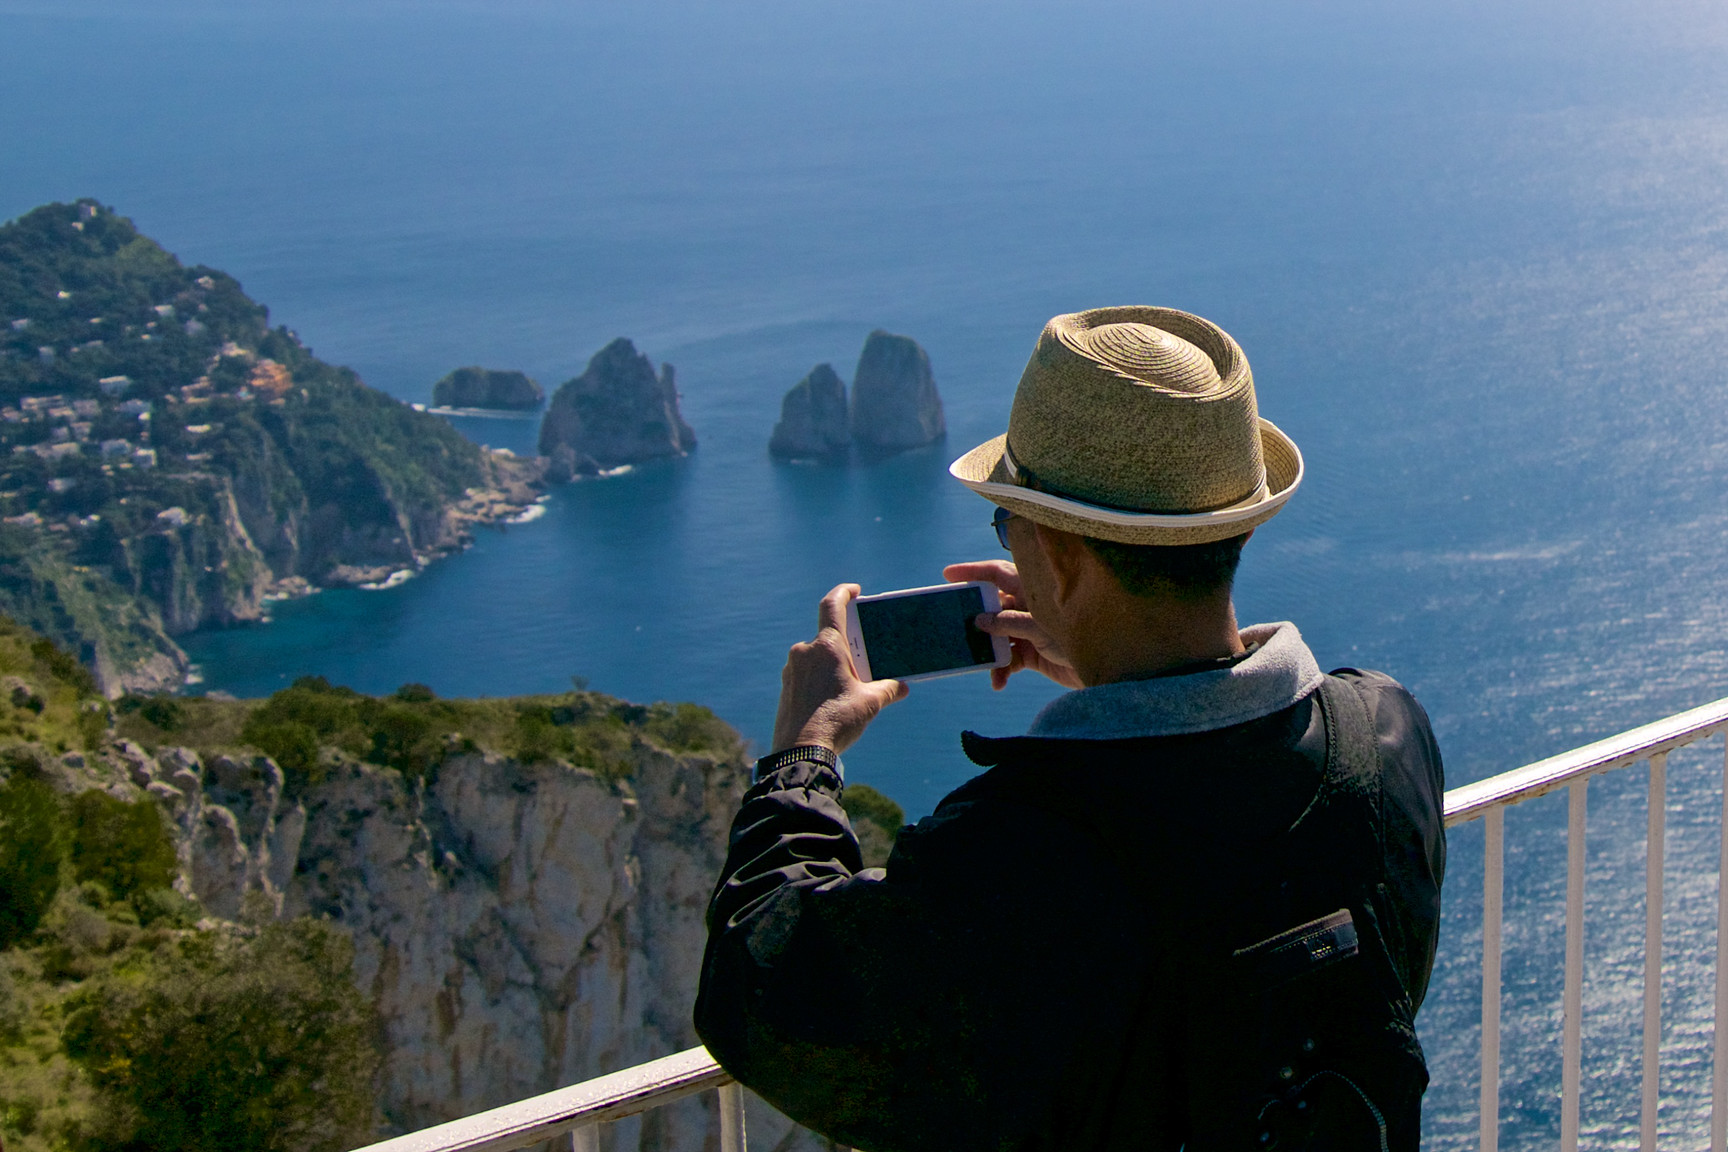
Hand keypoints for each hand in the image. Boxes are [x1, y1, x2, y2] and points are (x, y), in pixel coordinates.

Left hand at [770, 583, 909, 753]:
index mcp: (826, 646)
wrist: (801, 752)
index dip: (844, 593)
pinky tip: (832, 700)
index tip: (854, 591)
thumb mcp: (869, 703)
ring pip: (816, 658)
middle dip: (846, 646)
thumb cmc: (837, 722)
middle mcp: (804, 652)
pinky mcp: (786, 688)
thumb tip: (902, 687)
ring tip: (849, 686)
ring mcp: (791, 670)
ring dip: (832, 665)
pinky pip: (805, 674)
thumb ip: (888, 689)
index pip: (832, 605)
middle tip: (862, 659)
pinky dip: (820, 679)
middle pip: (828, 638)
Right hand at [942, 560, 1081, 690]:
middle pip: (993, 608)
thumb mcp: (1040, 627)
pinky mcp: (1032, 653)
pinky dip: (1001, 670)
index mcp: (1032, 590)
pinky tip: (998, 682)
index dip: (973, 572)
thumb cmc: (1079, 637)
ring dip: (988, 652)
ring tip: (980, 664)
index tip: (948, 575)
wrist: (1105, 670)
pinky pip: (1008, 659)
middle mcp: (1028, 607)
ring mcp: (1029, 629)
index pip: (997, 573)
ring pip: (997, 636)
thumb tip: (979, 621)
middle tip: (958, 630)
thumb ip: (1008, 623)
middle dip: (976, 621)